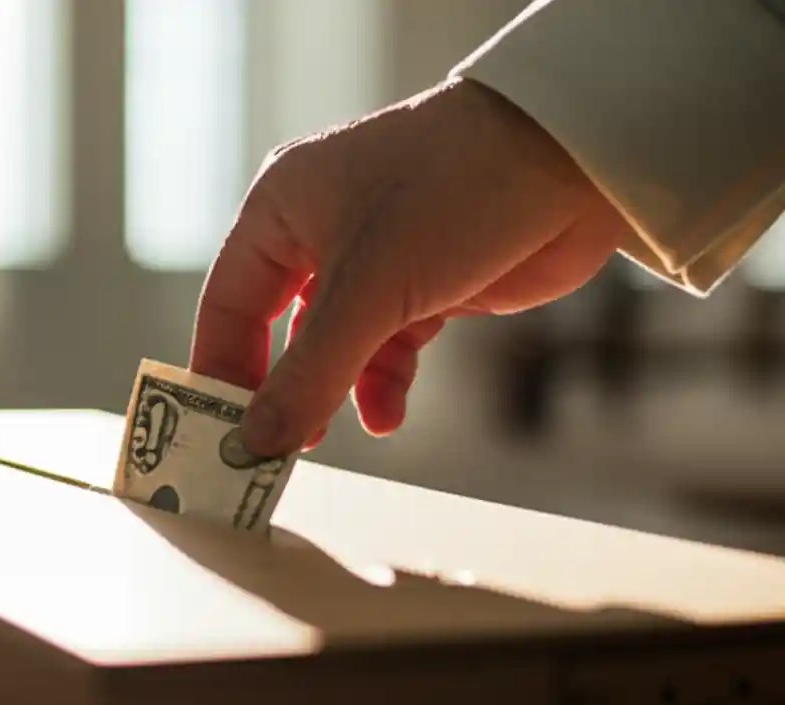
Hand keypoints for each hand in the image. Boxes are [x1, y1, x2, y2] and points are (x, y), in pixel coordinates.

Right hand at [189, 78, 627, 456]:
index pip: (227, 303)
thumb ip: (309, 374)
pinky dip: (382, 383)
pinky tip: (386, 416)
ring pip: (333, 345)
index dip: (219, 371)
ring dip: (330, 392)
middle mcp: (318, 229)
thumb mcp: (367, 291)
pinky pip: (385, 347)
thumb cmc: (453, 193)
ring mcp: (374, 259)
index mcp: (281, 208)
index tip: (219, 436)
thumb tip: (256, 443)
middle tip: (269, 452)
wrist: (575, 161)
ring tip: (324, 440)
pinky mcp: (424, 285)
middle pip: (275, 329)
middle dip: (278, 389)